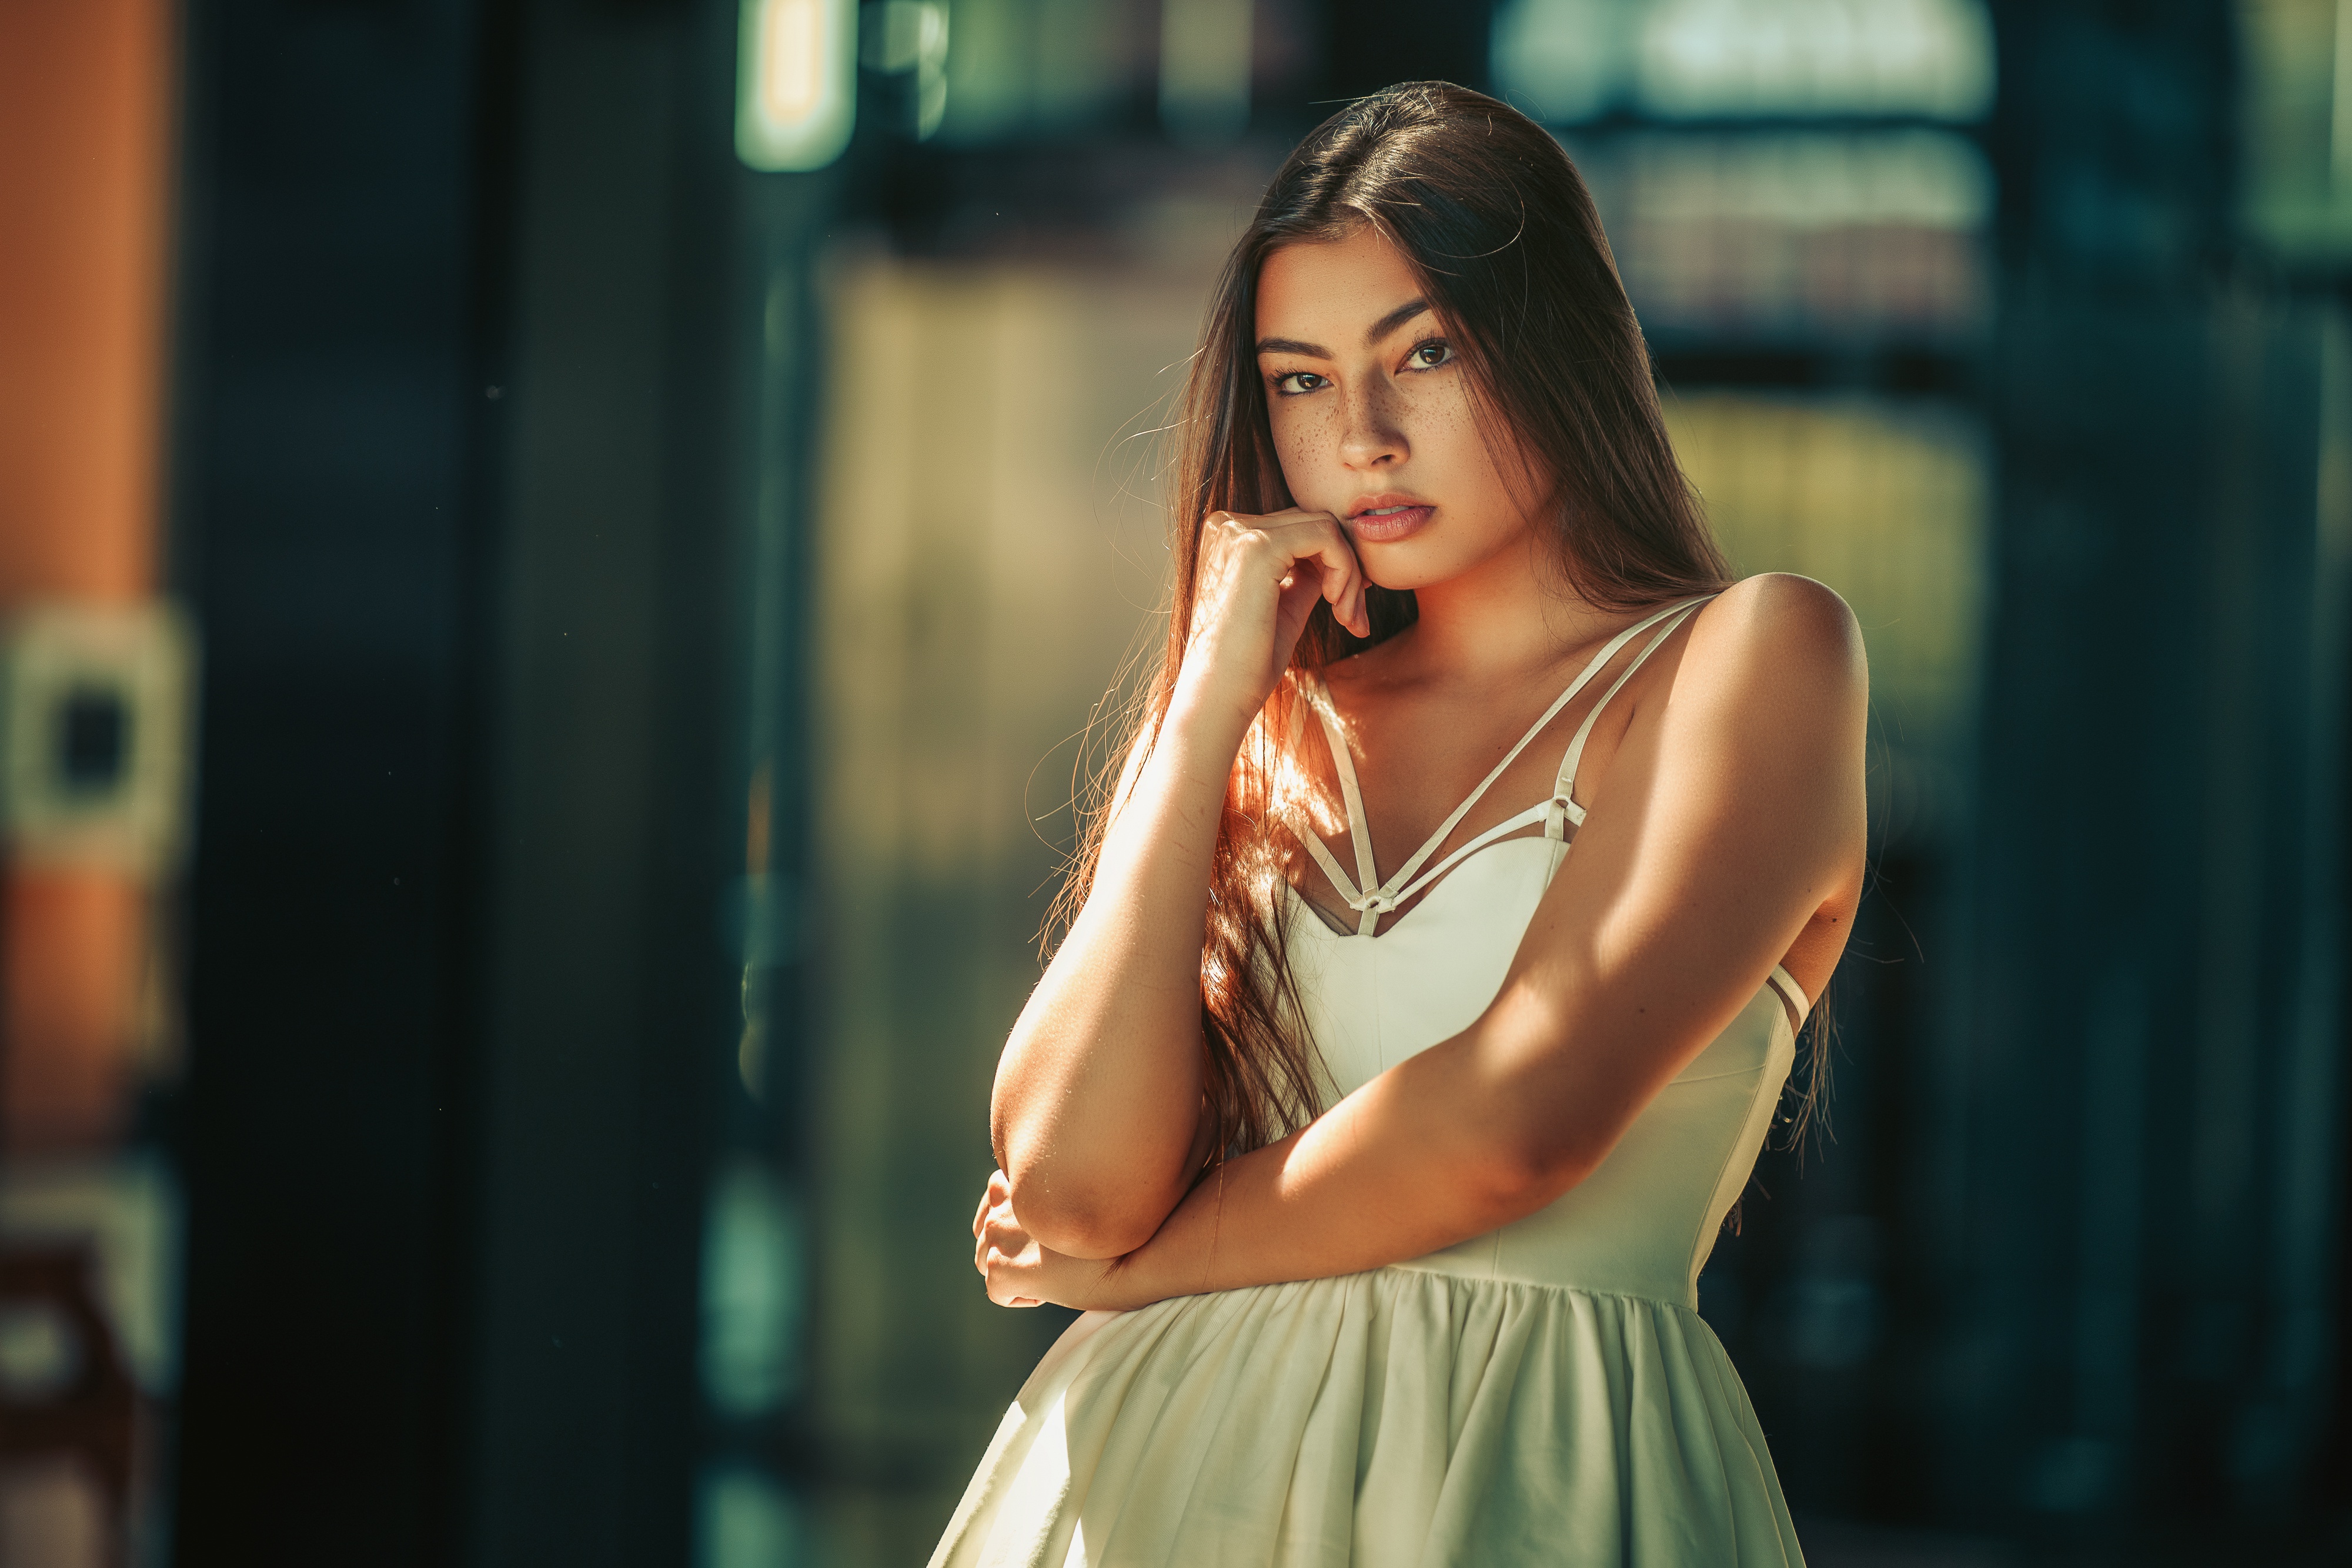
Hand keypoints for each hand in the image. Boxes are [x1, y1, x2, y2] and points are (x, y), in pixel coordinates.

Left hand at [972, 1169, 1131, 1310]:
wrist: (1130, 1255)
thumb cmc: (1112, 1229)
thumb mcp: (1074, 1196)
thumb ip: (1044, 1196)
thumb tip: (1027, 1217)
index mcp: (1016, 1181)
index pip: (995, 1197)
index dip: (1017, 1221)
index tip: (1044, 1234)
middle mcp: (1001, 1205)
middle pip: (987, 1233)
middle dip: (1012, 1248)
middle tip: (1051, 1257)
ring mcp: (998, 1236)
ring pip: (985, 1262)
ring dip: (1014, 1270)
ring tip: (1051, 1271)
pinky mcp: (1001, 1268)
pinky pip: (997, 1291)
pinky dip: (1021, 1297)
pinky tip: (1050, 1289)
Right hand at [1174, 509, 1370, 732]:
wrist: (1219, 696)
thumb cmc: (1247, 662)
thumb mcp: (1283, 606)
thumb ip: (1304, 575)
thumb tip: (1339, 558)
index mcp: (1226, 536)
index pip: (1298, 528)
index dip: (1333, 562)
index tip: (1349, 604)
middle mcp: (1227, 525)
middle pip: (1314, 522)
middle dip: (1346, 569)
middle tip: (1354, 617)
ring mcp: (1239, 531)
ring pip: (1326, 527)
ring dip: (1349, 573)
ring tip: (1346, 617)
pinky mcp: (1258, 545)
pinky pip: (1327, 537)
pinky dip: (1345, 570)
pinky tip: (1337, 606)